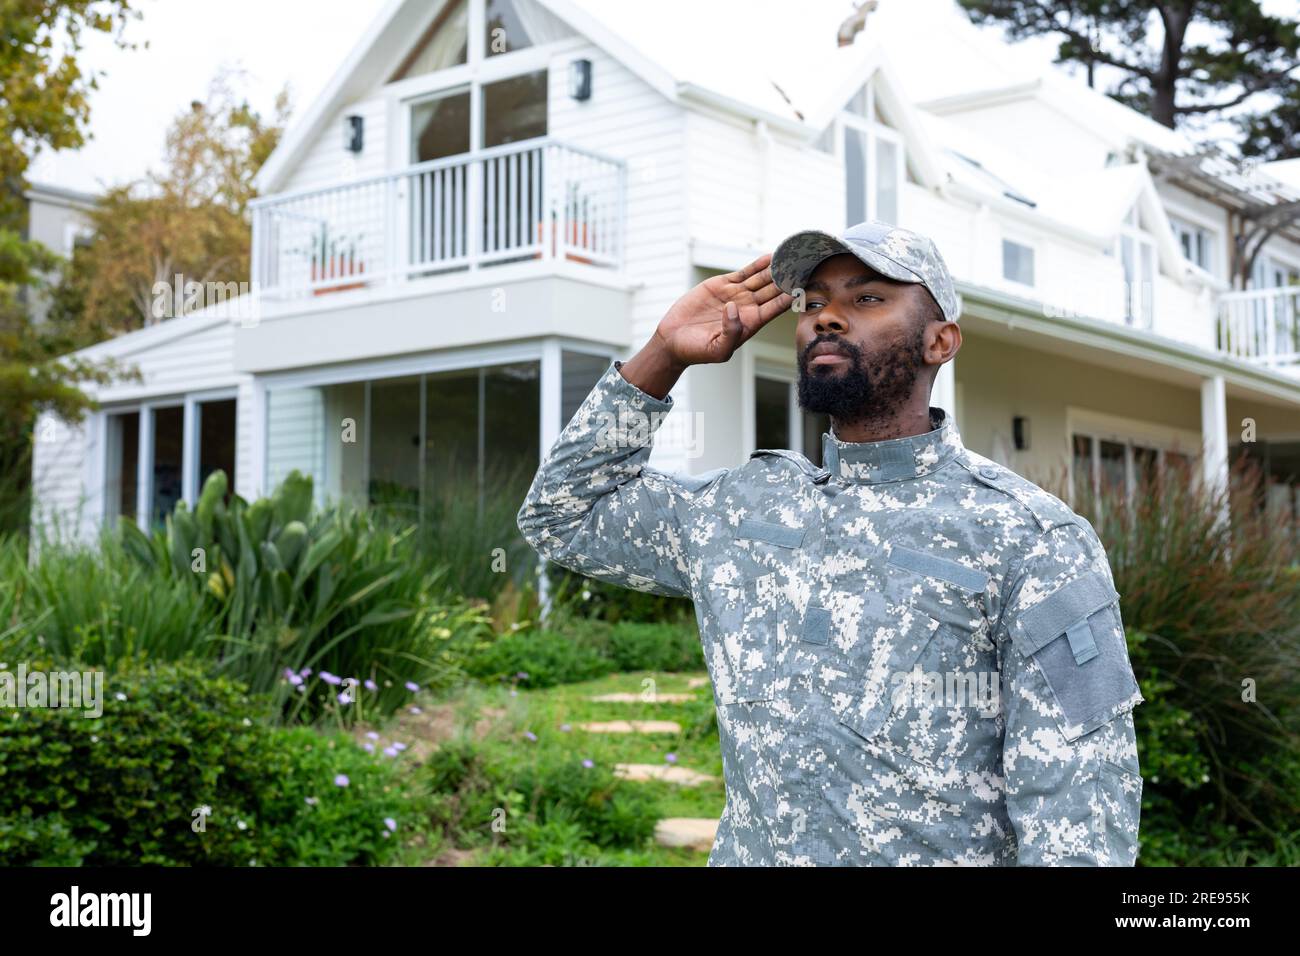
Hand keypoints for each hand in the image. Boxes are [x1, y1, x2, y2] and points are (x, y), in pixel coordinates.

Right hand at [619, 253, 792, 398]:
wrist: (673, 340)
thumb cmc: (696, 351)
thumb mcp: (717, 349)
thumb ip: (730, 332)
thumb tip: (733, 308)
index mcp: (751, 323)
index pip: (776, 307)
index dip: (790, 295)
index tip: (803, 285)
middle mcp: (747, 307)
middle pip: (773, 290)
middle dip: (788, 278)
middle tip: (803, 265)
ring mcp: (736, 295)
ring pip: (761, 279)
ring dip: (776, 269)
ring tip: (791, 257)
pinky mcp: (722, 285)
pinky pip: (744, 273)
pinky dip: (757, 265)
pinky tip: (770, 257)